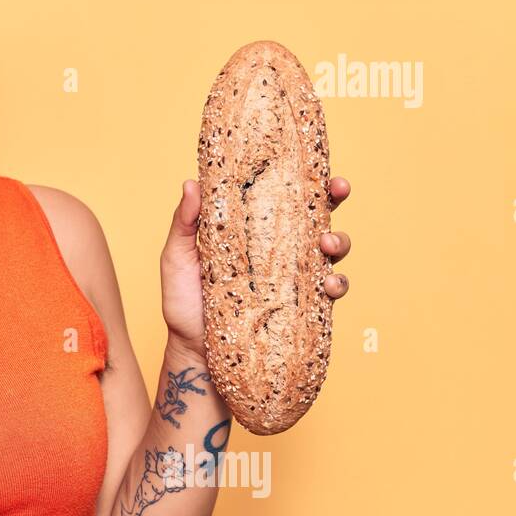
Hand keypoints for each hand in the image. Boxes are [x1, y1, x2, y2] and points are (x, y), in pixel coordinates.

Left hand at [161, 176, 352, 357]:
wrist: (192, 352)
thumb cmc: (182, 303)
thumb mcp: (177, 258)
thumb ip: (184, 223)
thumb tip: (191, 183)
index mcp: (252, 230)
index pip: (280, 196)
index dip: (302, 176)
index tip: (314, 163)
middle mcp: (277, 250)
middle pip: (315, 214)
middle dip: (334, 197)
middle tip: (337, 189)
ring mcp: (292, 278)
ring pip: (330, 250)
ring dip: (339, 240)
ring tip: (328, 244)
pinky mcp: (301, 307)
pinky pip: (330, 293)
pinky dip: (337, 285)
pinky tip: (329, 284)